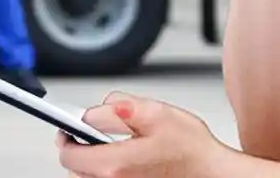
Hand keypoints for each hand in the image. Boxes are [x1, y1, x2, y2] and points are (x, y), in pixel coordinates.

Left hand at [56, 92, 235, 177]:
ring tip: (109, 148)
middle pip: (75, 170)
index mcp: (115, 164)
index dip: (66, 137)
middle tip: (89, 135)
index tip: (69, 128)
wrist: (213, 174)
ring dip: (92, 163)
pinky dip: (106, 172)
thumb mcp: (154, 113)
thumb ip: (116, 108)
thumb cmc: (191, 149)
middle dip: (79, 149)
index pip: (68, 155)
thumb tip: (91, 113)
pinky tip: (123, 161)